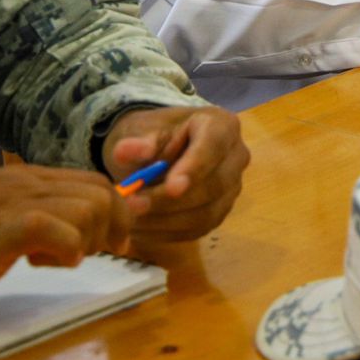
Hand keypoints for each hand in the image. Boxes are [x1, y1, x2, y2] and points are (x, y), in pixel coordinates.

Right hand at [0, 164, 133, 304]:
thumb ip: (37, 215)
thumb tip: (85, 227)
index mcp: (24, 178)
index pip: (92, 181)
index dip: (115, 210)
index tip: (116, 238)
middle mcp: (25, 182)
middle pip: (100, 192)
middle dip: (111, 226)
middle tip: (92, 253)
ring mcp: (15, 202)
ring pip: (89, 209)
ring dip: (85, 241)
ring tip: (52, 259)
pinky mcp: (6, 228)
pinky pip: (62, 232)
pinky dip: (67, 251)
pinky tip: (41, 263)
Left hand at [101, 106, 248, 242]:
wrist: (162, 154)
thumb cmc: (156, 138)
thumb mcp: (143, 131)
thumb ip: (136, 142)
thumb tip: (124, 152)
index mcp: (222, 126)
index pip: (214, 145)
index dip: (195, 167)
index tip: (172, 187)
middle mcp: (236, 157)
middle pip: (213, 184)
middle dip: (170, 199)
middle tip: (133, 205)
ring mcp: (231, 188)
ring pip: (206, 212)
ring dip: (165, 220)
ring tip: (129, 218)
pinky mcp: (220, 212)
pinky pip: (198, 229)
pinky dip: (167, 233)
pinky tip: (140, 229)